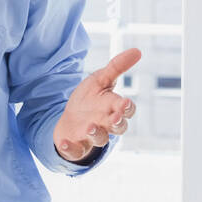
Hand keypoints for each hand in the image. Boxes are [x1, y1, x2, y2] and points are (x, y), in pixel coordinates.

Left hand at [52, 47, 140, 162]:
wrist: (69, 117)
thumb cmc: (90, 99)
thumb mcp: (100, 80)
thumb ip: (117, 67)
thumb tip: (137, 50)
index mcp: (113, 108)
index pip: (127, 110)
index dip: (127, 108)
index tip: (125, 103)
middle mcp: (106, 124)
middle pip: (118, 127)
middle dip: (118, 123)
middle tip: (115, 118)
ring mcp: (92, 136)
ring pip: (100, 139)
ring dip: (96, 134)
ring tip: (90, 127)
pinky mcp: (76, 146)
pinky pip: (76, 151)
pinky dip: (71, 148)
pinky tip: (65, 143)